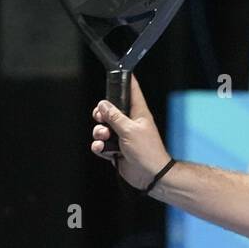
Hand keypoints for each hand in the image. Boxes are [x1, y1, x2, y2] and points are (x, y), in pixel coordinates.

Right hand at [89, 75, 170, 191]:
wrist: (149, 175)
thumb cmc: (147, 151)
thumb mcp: (130, 130)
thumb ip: (114, 116)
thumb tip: (103, 104)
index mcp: (138, 113)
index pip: (132, 92)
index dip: (125, 81)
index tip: (118, 72)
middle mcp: (129, 123)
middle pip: (109, 110)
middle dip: (101, 115)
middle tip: (101, 119)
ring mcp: (122, 137)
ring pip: (102, 128)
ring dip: (99, 133)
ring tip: (104, 138)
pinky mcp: (116, 150)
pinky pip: (101, 144)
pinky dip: (99, 147)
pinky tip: (102, 149)